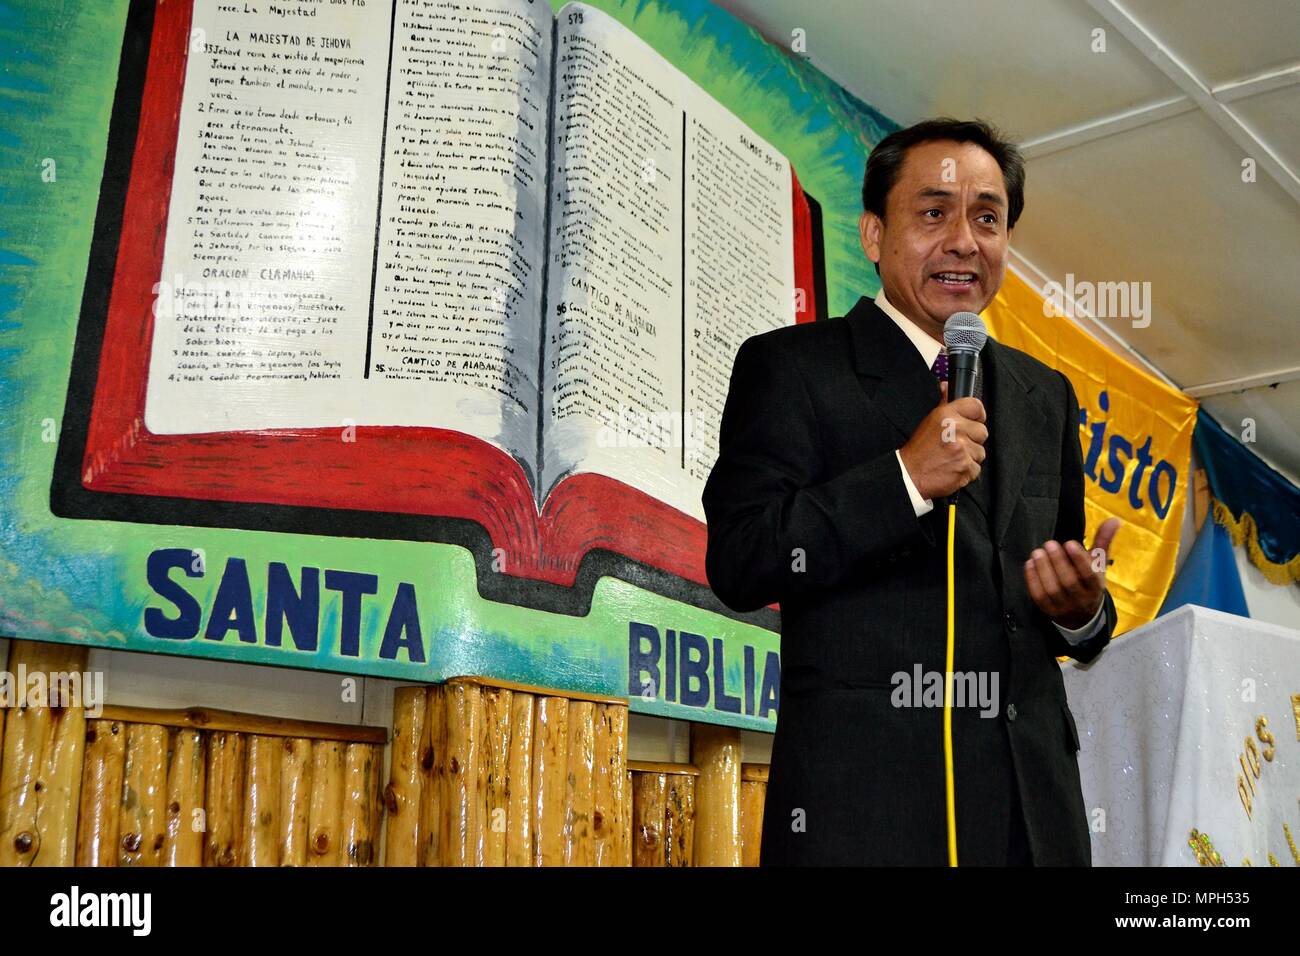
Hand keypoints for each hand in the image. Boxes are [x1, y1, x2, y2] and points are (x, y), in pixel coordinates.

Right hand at [898, 380, 987, 500]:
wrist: (910, 474)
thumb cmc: (919, 450)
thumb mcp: (929, 420)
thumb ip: (943, 403)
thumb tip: (947, 386)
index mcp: (946, 415)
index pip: (976, 406)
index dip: (977, 415)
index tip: (973, 421)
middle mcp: (955, 429)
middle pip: (982, 431)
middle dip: (972, 439)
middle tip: (956, 445)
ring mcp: (962, 449)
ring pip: (981, 451)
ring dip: (970, 456)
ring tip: (952, 457)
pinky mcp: (965, 467)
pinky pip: (977, 468)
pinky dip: (967, 471)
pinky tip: (953, 468)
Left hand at [1024, 517, 1120, 629]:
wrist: (1081, 615)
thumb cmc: (1089, 581)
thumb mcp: (1098, 564)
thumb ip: (1103, 542)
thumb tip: (1114, 519)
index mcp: (1095, 587)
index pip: (1089, 575)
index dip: (1079, 560)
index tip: (1069, 543)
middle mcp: (1081, 599)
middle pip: (1069, 582)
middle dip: (1058, 562)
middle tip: (1049, 544)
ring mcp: (1063, 606)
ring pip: (1052, 589)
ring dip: (1043, 569)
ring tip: (1037, 552)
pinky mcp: (1048, 610)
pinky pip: (1039, 596)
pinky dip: (1033, 580)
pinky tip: (1030, 564)